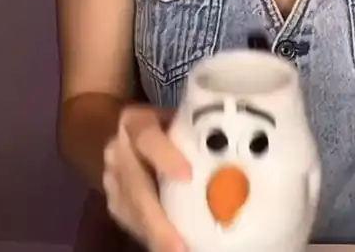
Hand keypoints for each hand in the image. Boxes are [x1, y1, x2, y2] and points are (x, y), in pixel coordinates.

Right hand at [103, 104, 191, 251]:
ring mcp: (113, 179)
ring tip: (179, 251)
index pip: (147, 138)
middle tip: (180, 245)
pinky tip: (171, 247)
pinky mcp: (115, 202)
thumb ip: (199, 128)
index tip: (187, 176)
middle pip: (136, 187)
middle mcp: (118, 150)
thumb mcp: (179, 116)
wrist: (127, 131)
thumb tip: (240, 144)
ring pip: (131, 212)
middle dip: (158, 219)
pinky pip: (131, 223)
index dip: (165, 157)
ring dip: (155, 235)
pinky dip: (152, 237)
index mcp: (135, 123)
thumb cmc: (167, 123)